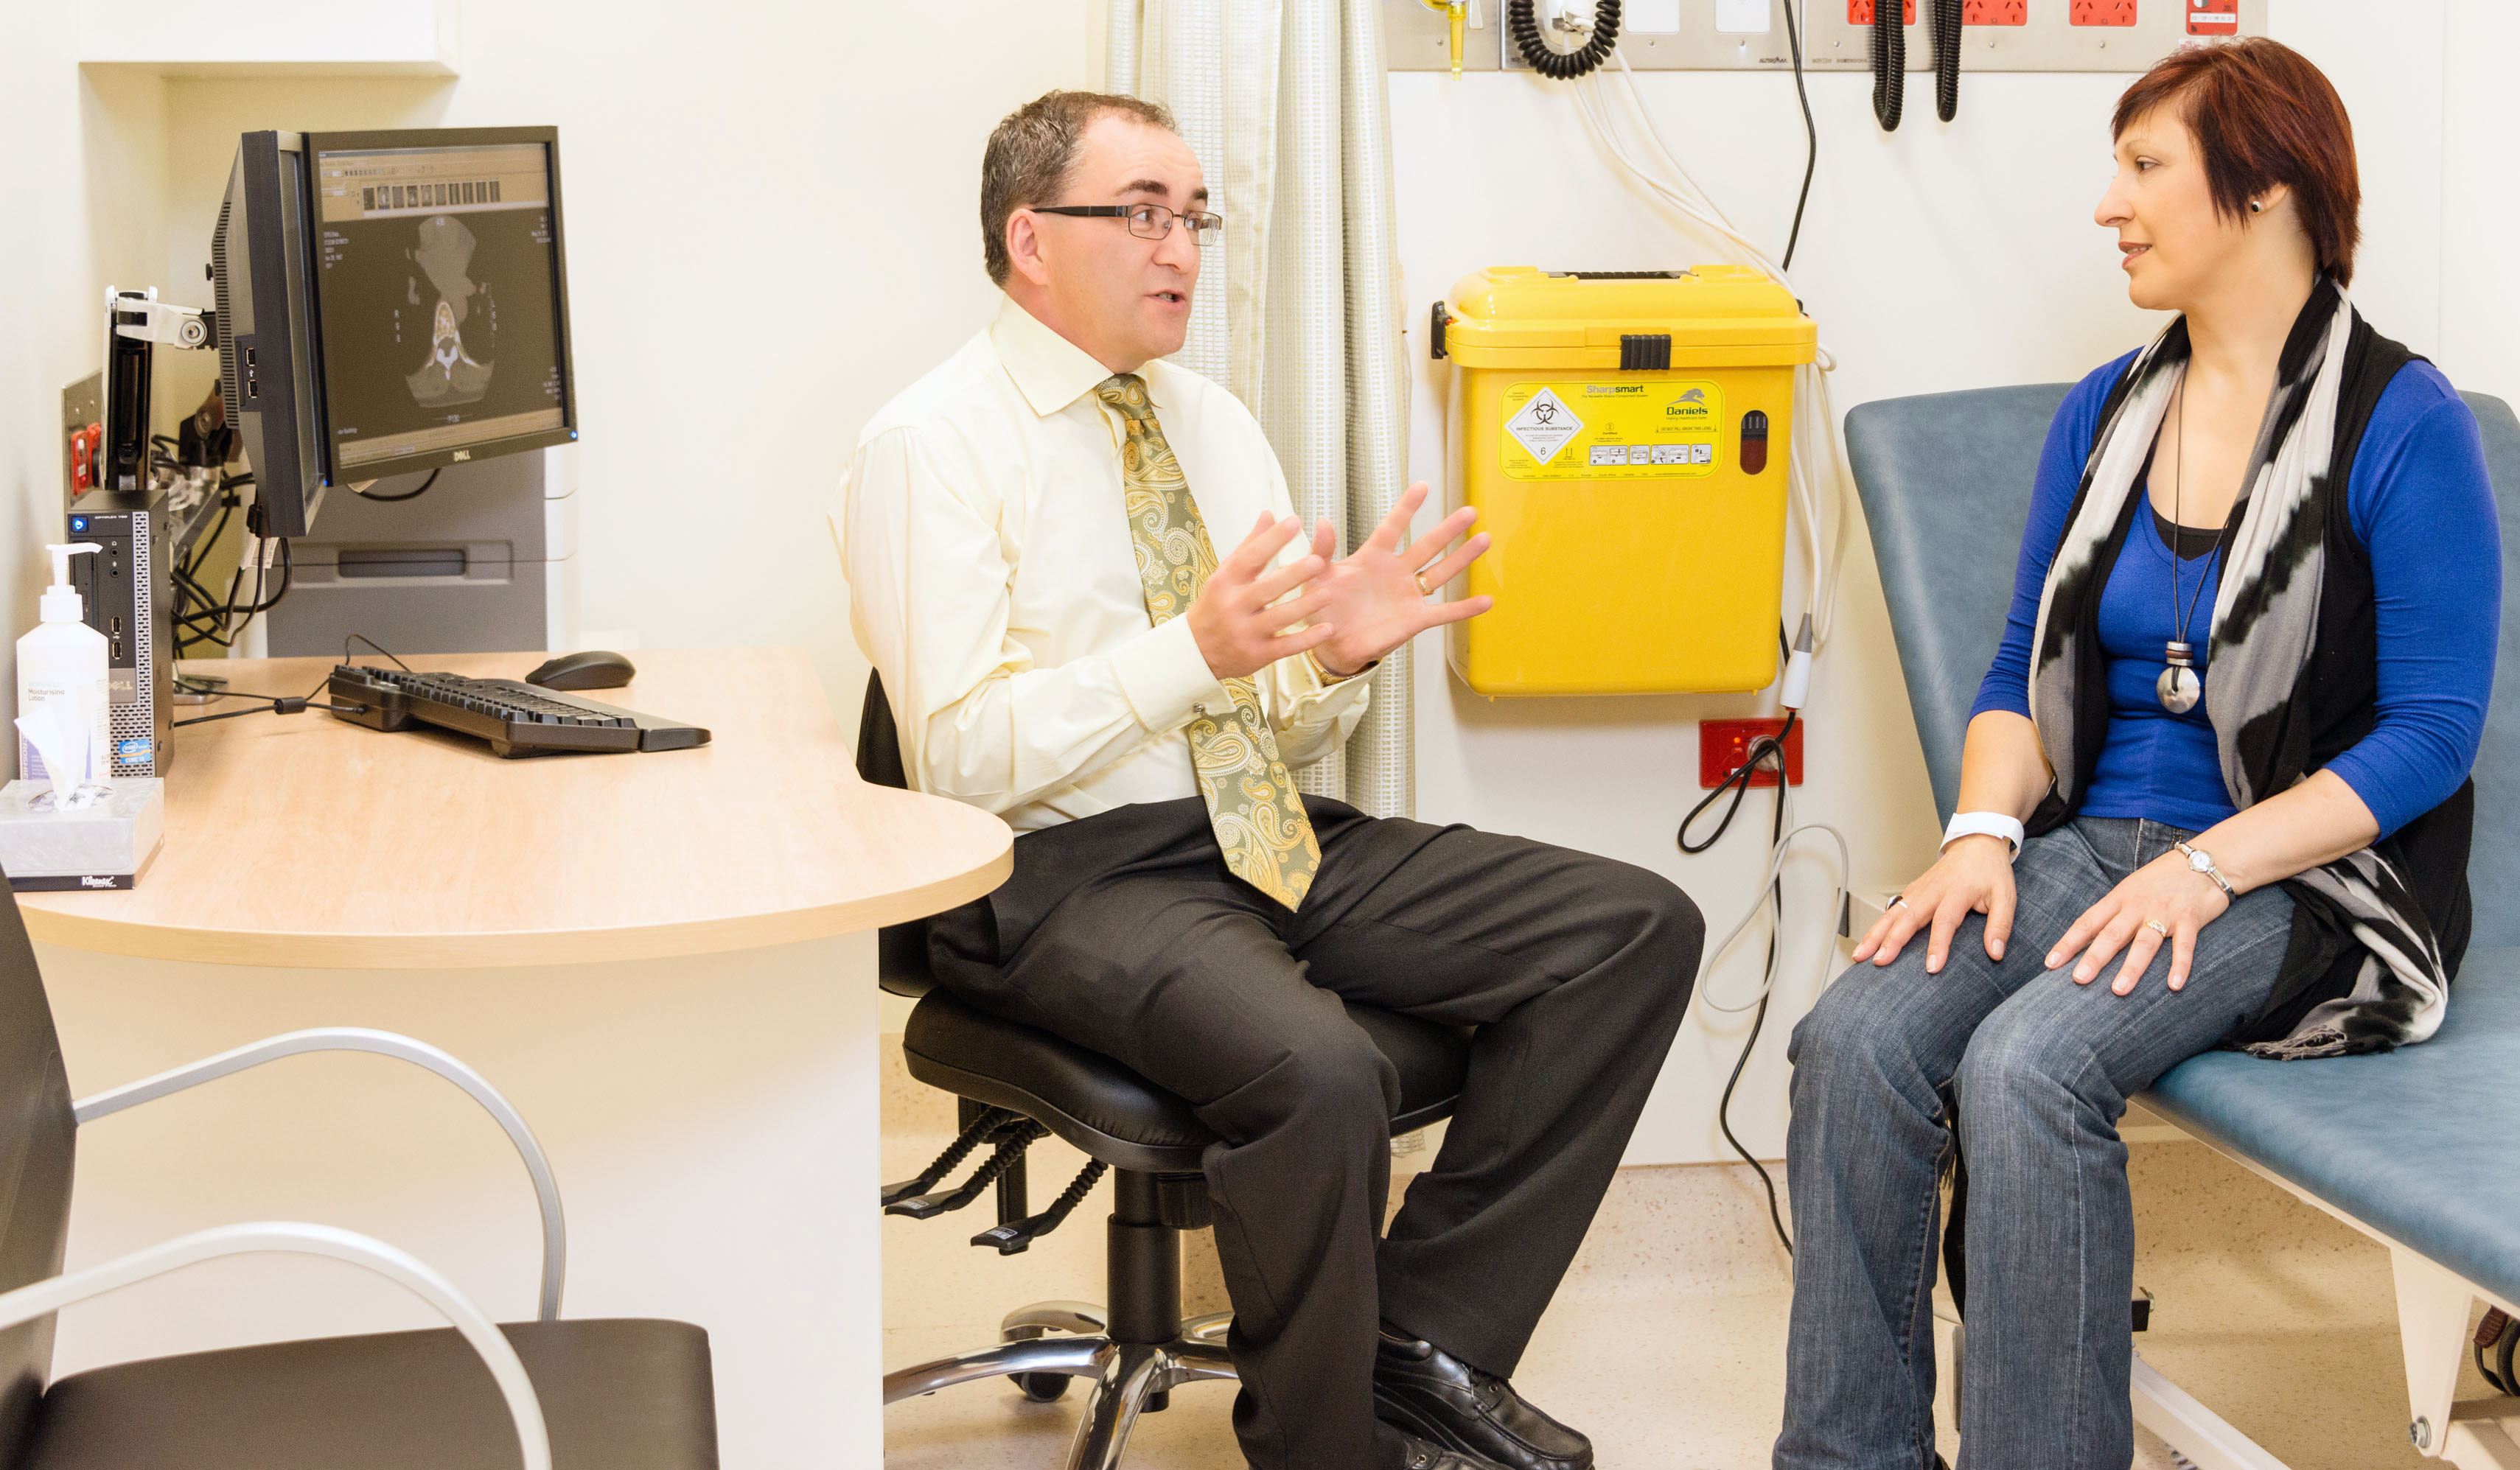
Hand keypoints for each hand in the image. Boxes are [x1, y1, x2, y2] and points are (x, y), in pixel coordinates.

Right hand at [1187, 515, 1335, 681]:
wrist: (1196, 651)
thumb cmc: (1216, 606)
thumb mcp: (1226, 574)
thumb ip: (1251, 545)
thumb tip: (1269, 514)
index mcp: (1226, 582)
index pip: (1250, 557)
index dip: (1272, 539)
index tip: (1294, 522)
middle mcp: (1234, 606)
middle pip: (1266, 589)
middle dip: (1292, 575)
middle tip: (1317, 562)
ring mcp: (1245, 632)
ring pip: (1278, 618)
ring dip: (1304, 606)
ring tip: (1327, 594)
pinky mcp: (1257, 654)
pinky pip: (1286, 647)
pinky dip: (1307, 639)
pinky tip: (1327, 629)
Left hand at [1303, 482, 1494, 675]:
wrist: (1329, 645)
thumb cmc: (1322, 609)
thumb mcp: (1317, 578)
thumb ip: (1322, 551)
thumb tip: (1321, 522)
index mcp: (1372, 559)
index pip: (1393, 527)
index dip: (1407, 508)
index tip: (1422, 487)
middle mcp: (1395, 573)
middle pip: (1427, 545)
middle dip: (1449, 529)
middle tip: (1470, 511)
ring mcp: (1407, 596)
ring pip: (1441, 572)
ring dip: (1462, 558)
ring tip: (1484, 540)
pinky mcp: (1414, 620)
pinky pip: (1443, 613)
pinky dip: (1464, 608)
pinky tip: (1486, 601)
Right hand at [1850, 835, 2015, 974]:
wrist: (1976, 843)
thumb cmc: (1990, 871)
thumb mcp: (2006, 896)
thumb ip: (2001, 924)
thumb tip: (1996, 952)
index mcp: (1957, 891)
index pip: (1945, 921)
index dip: (1938, 945)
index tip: (1932, 968)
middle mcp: (1933, 890)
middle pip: (1908, 916)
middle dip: (1892, 940)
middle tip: (1880, 961)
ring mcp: (1918, 889)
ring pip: (1892, 913)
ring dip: (1875, 934)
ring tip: (1861, 955)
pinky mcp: (1911, 891)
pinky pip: (1891, 910)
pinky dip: (1877, 926)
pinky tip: (1868, 941)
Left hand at [2045, 852, 2230, 994]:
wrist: (2206, 860)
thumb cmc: (2163, 879)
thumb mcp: (2132, 889)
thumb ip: (2114, 913)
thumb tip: (2088, 939)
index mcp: (2119, 898)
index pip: (2088, 922)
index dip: (2069, 943)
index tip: (2050, 963)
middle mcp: (2138, 905)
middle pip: (2112, 934)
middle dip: (2095, 958)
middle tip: (2078, 980)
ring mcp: (2165, 912)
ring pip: (2145, 943)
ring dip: (2131, 968)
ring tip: (2118, 990)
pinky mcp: (2191, 919)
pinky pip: (2185, 946)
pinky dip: (2180, 966)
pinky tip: (2174, 986)